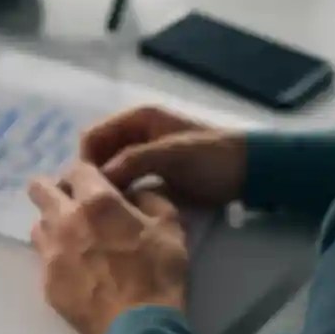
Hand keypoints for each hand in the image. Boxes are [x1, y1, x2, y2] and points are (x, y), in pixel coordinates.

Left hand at [28, 162, 188, 333]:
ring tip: (76, 238)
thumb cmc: (158, 273)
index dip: (86, 173)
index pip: (76, 167)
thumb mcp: (170, 225)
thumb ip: (149, 197)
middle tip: (76, 204)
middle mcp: (65, 220)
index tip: (96, 184)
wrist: (139, 329)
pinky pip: (43, 257)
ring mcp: (51, 252)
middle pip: (39, 188)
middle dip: (55, 190)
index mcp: (97, 201)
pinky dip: (56, 255)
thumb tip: (132, 191)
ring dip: (53, 223)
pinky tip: (76, 269)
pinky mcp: (46, 282)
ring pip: (38, 223)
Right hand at [80, 105, 247, 207]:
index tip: (84, 190)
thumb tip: (95, 181)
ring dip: (106, 189)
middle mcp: (136, 134)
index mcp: (138, 119)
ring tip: (104, 214)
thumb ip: (133, 161)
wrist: (249, 172)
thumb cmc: (211, 157)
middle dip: (92, 177)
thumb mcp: (171, 155)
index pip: (93, 136)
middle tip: (91, 207)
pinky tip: (121, 214)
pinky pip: (127, 185)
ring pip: (111, 173)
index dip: (84, 160)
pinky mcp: (154, 176)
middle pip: (99, 155)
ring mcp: (145, 156)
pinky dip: (121, 196)